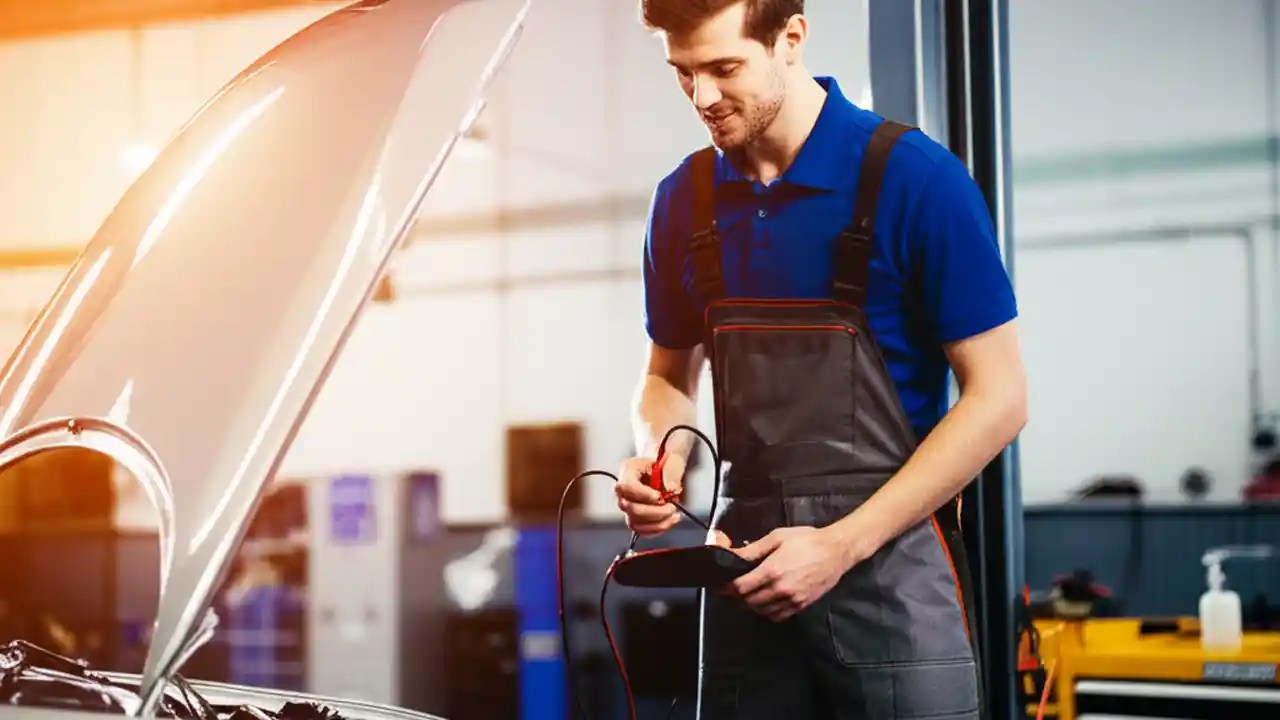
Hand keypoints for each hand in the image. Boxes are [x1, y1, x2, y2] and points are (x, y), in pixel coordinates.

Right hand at [614, 454, 686, 535]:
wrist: (662, 469)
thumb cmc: (664, 464)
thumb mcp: (671, 461)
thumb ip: (671, 473)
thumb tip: (670, 489)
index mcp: (628, 470)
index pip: (627, 486)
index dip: (643, 494)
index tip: (660, 497)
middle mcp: (623, 490)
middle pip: (629, 507)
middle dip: (654, 512)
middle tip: (672, 507)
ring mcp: (626, 505)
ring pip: (634, 522)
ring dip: (657, 523)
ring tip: (673, 515)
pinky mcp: (633, 517)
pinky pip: (640, 530)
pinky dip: (656, 529)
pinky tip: (668, 522)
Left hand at [726, 526, 854, 621]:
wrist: (836, 550)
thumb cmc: (807, 540)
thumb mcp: (777, 537)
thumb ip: (753, 549)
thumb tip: (733, 555)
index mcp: (771, 571)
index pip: (741, 587)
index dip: (727, 588)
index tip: (721, 585)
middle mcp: (780, 589)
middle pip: (749, 602)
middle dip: (737, 596)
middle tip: (733, 589)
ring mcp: (792, 600)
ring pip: (762, 611)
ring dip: (751, 605)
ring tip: (748, 594)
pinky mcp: (802, 605)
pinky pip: (778, 616)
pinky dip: (767, 612)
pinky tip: (766, 602)